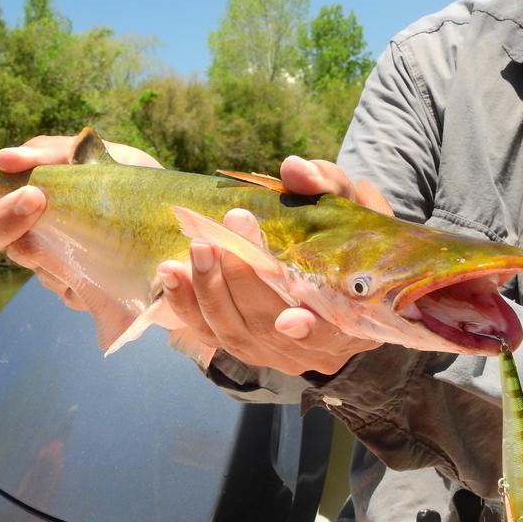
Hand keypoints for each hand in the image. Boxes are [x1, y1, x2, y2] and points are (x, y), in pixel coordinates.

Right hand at [0, 135, 161, 309]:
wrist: (188, 222)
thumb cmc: (139, 185)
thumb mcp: (104, 157)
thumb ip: (55, 152)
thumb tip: (6, 158)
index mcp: (36, 212)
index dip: (0, 212)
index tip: (33, 194)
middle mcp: (43, 246)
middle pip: (8, 248)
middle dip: (15, 226)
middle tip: (42, 205)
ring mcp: (66, 276)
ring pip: (46, 273)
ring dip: (68, 251)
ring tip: (105, 234)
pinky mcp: (95, 299)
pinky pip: (81, 295)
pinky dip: (98, 277)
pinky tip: (121, 265)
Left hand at [159, 156, 393, 375]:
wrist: (331, 265)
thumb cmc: (347, 236)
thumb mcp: (352, 206)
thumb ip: (328, 185)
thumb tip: (293, 168)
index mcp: (350, 324)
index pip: (327, 335)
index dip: (308, 329)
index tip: (288, 319)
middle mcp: (310, 351)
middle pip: (267, 328)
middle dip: (243, 280)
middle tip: (230, 229)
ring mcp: (269, 352)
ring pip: (231, 332)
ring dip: (209, 288)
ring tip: (199, 245)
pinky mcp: (237, 343)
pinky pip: (204, 330)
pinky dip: (184, 302)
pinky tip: (170, 271)